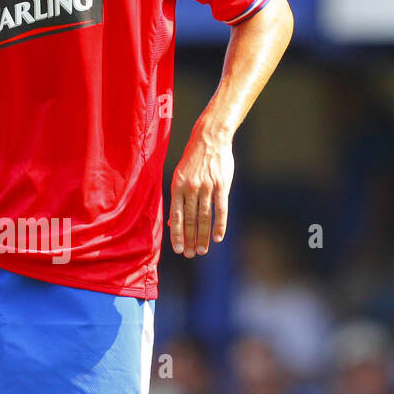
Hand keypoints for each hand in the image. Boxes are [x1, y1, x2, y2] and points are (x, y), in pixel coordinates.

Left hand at [169, 122, 233, 257]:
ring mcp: (206, 187)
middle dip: (190, 239)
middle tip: (191, 254)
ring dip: (203, 236)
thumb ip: (177, 200)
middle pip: (191, 220)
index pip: (177, 216)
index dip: (177, 235)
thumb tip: (172, 223)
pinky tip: (217, 238)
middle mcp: (190, 188)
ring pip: (204, 217)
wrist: (209, 139)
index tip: (178, 249)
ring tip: (202, 250)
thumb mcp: (179, 177)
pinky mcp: (221, 185)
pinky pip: (220, 209)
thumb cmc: (193, 161)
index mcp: (177, 187)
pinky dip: (219, 225)